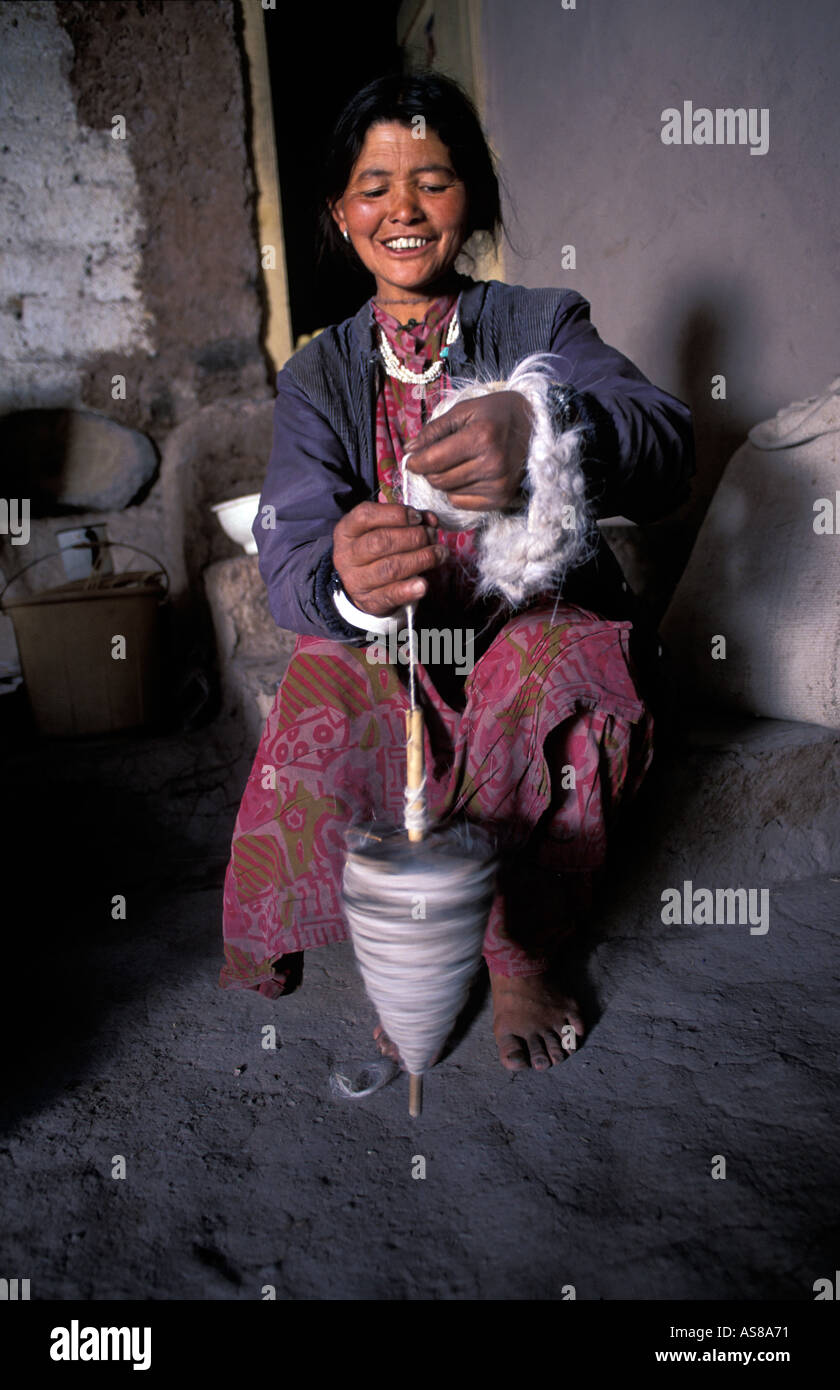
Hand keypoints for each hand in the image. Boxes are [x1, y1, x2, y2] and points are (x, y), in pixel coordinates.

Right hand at [332, 501, 443, 617]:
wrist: (361, 585)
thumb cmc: (376, 550)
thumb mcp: (382, 529)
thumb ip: (406, 520)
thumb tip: (430, 519)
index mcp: (346, 530)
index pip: (366, 515)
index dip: (395, 514)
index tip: (418, 517)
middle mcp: (347, 555)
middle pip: (381, 542)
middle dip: (414, 537)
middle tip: (433, 535)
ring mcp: (355, 580)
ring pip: (389, 568)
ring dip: (420, 559)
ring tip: (440, 554)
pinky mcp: (369, 601)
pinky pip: (390, 595)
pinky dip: (409, 589)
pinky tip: (424, 584)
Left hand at [405, 390, 532, 510]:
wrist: (534, 424)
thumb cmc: (495, 413)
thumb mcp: (464, 411)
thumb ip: (434, 430)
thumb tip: (409, 450)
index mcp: (480, 438)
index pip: (433, 460)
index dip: (415, 462)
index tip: (411, 459)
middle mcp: (491, 464)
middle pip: (438, 480)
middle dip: (429, 471)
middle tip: (434, 459)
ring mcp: (498, 484)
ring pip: (448, 492)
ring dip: (445, 480)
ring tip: (457, 463)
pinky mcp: (501, 498)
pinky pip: (462, 502)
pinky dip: (457, 491)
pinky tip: (468, 475)